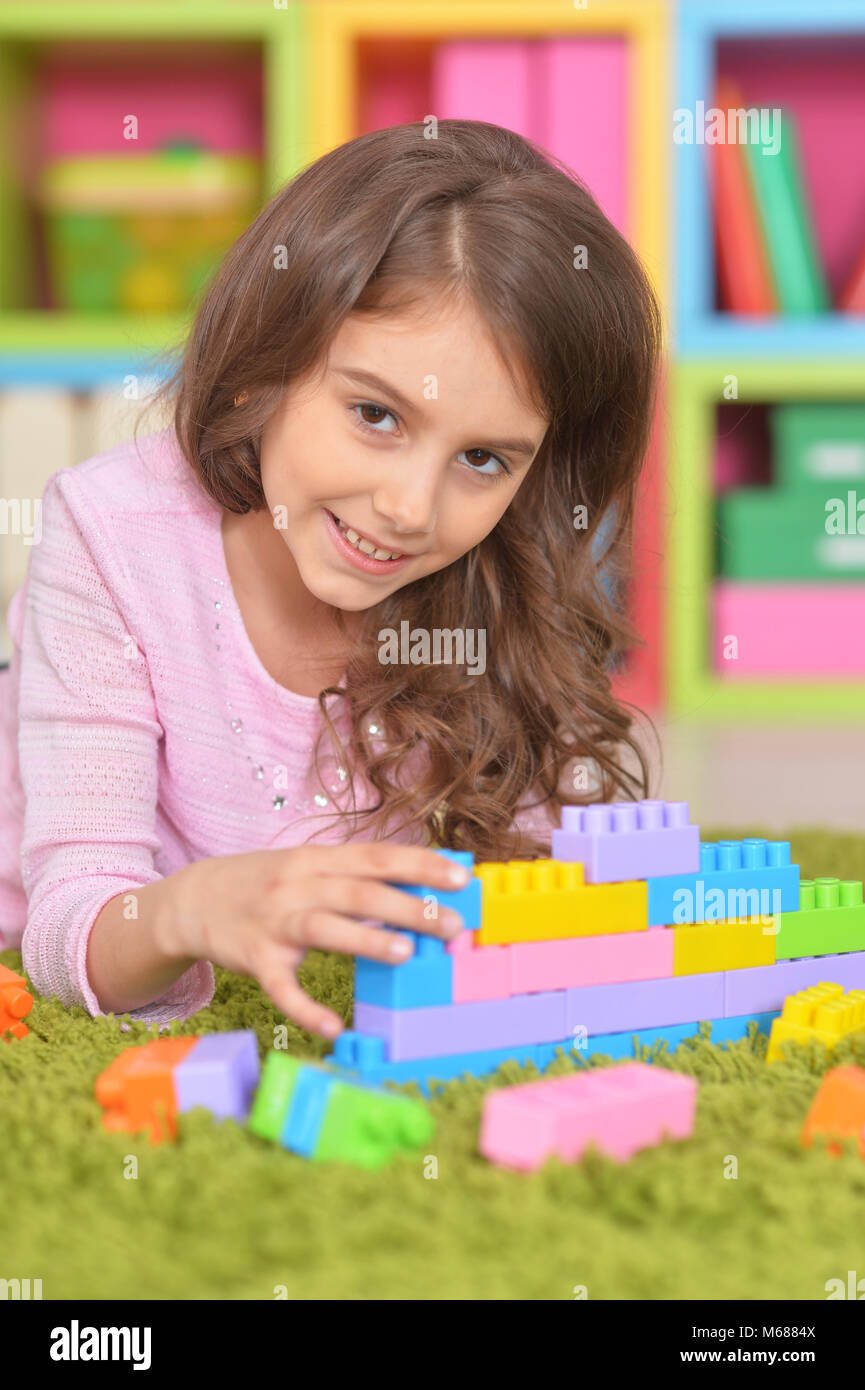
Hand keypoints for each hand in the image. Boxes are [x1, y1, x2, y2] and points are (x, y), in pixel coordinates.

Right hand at [164, 843, 471, 1037]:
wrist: (192, 899)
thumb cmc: (266, 883)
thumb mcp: (306, 865)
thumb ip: (353, 876)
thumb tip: (417, 889)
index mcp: (317, 859)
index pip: (376, 857)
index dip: (420, 864)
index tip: (462, 877)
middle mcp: (297, 885)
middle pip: (359, 892)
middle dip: (410, 906)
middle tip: (453, 924)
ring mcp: (274, 922)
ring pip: (325, 928)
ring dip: (366, 940)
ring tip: (406, 954)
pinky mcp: (254, 959)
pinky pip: (282, 988)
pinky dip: (307, 1009)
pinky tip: (335, 1027)